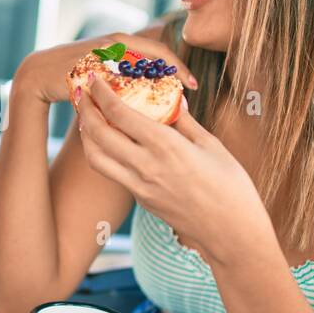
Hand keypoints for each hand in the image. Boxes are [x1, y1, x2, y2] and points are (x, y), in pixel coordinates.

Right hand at [16, 30, 194, 105]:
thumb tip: (150, 101)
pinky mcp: (91, 63)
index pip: (159, 50)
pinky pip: (119, 79)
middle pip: (156, 54)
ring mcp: (103, 50)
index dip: (180, 66)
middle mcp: (115, 41)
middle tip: (192, 90)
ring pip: (141, 66)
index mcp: (122, 40)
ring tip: (173, 102)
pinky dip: (134, 92)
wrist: (37, 76)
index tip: (195, 85)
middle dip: (176, 72)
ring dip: (159, 83)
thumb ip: (124, 79)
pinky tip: (140, 108)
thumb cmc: (73, 78)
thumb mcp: (102, 74)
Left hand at [74, 73, 268, 264]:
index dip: (101, 93)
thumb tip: (172, 100)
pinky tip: (109, 141)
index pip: (120, 114)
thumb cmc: (231, 186)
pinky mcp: (140, 200)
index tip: (94, 78)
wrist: (231, 234)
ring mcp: (139, 187)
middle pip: (99, 134)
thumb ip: (185, 122)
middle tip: (82, 93)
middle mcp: (146, 167)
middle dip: (85, 110)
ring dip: (87, 135)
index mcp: (166, 147)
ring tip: (88, 117)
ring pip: (97, 157)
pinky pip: (112, 172)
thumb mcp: (211, 145)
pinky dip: (103, 153)